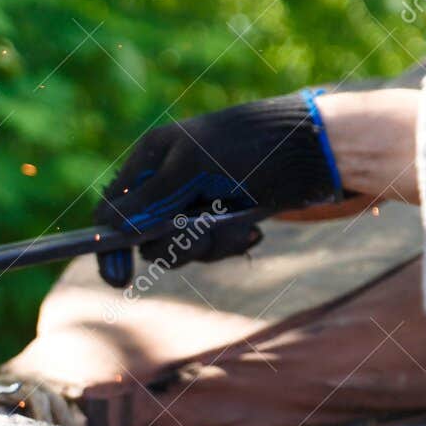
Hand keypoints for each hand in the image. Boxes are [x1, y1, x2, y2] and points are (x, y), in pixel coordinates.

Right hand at [97, 92, 344, 271]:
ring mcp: (193, 204)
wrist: (315, 149)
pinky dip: (228, 244)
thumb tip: (111, 228)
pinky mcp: (220, 219)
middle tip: (201, 232)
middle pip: (145, 238)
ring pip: (178, 248)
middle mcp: (167, 184)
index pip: (112, 209)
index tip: (119, 279)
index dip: (111, 244)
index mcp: (150, 160)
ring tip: (236, 226)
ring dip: (207, 246)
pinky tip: (251, 230)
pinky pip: (208, 249)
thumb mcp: (193, 168)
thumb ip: (150, 200)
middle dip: (174, 244)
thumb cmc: (251, 147)